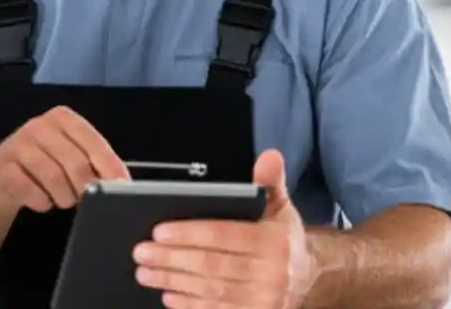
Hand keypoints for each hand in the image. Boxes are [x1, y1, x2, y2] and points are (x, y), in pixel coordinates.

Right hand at [0, 106, 129, 213]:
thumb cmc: (43, 164)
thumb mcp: (70, 155)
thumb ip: (94, 162)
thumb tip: (120, 181)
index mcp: (63, 118)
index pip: (93, 142)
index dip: (110, 166)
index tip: (121, 185)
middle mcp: (39, 126)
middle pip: (76, 163)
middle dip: (86, 187)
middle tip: (87, 198)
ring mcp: (19, 145)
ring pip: (55, 178)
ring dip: (64, 197)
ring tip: (63, 199)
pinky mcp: (4, 168)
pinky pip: (33, 191)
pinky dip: (43, 202)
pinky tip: (42, 199)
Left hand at [133, 150, 316, 308]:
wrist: (308, 276)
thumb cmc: (283, 237)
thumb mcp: (280, 206)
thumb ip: (270, 182)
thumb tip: (269, 156)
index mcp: (274, 241)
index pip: (225, 235)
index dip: (189, 233)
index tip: (159, 231)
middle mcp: (271, 273)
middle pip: (212, 265)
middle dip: (172, 259)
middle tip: (142, 252)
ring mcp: (263, 299)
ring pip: (211, 290)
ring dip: (174, 281)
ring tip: (146, 272)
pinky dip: (191, 305)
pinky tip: (169, 295)